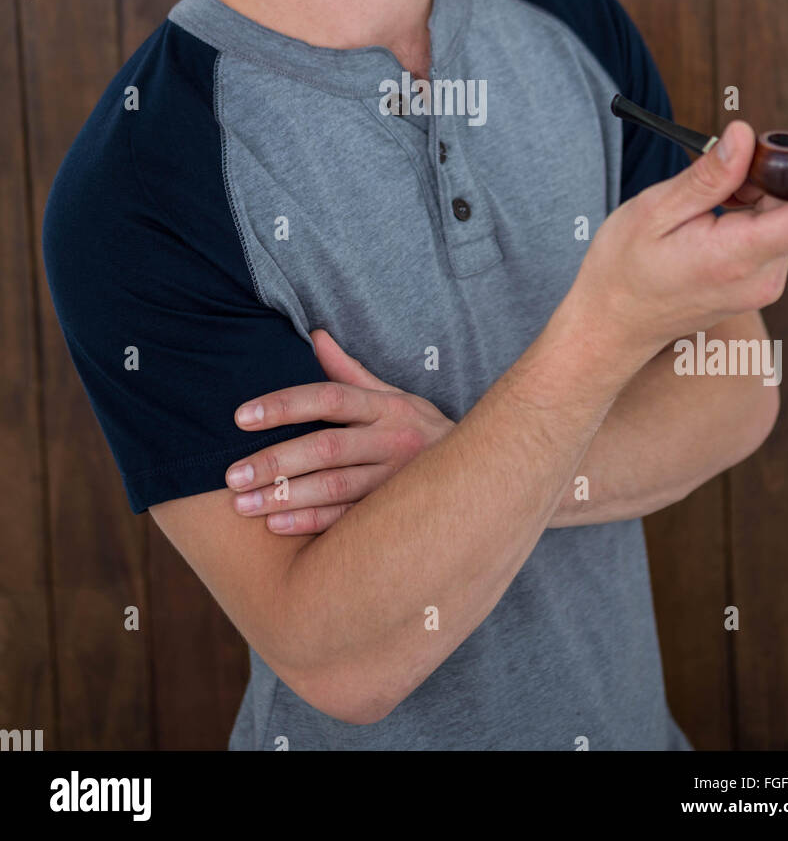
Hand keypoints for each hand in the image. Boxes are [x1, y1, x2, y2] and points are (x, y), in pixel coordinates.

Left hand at [225, 329, 454, 533]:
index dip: (284, 405)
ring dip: (285, 497)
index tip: (240, 417)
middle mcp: (392, 440)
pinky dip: (311, 523)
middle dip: (275, 461)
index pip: (329, 397)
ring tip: (242, 505)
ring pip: (335, 487)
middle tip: (231, 475)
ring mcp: (396, 480)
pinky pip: (349, 520)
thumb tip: (315, 336)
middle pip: (326, 447)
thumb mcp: (393, 396)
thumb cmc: (421, 432)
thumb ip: (350, 372)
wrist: (482, 475)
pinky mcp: (397, 514)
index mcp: (385, 406)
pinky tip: (276, 526)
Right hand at [569, 118, 787, 372]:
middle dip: (781, 172)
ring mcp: (762, 287)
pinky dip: (757, 211)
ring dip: (764, 192)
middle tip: (735, 155)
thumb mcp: (655, 211)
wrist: (612, 325)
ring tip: (709, 195)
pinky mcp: (757, 286)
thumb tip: (745, 136)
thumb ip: (708, 176)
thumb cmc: (623, 269)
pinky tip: (718, 211)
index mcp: (736, 258)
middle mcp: (761, 278)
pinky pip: (775, 237)